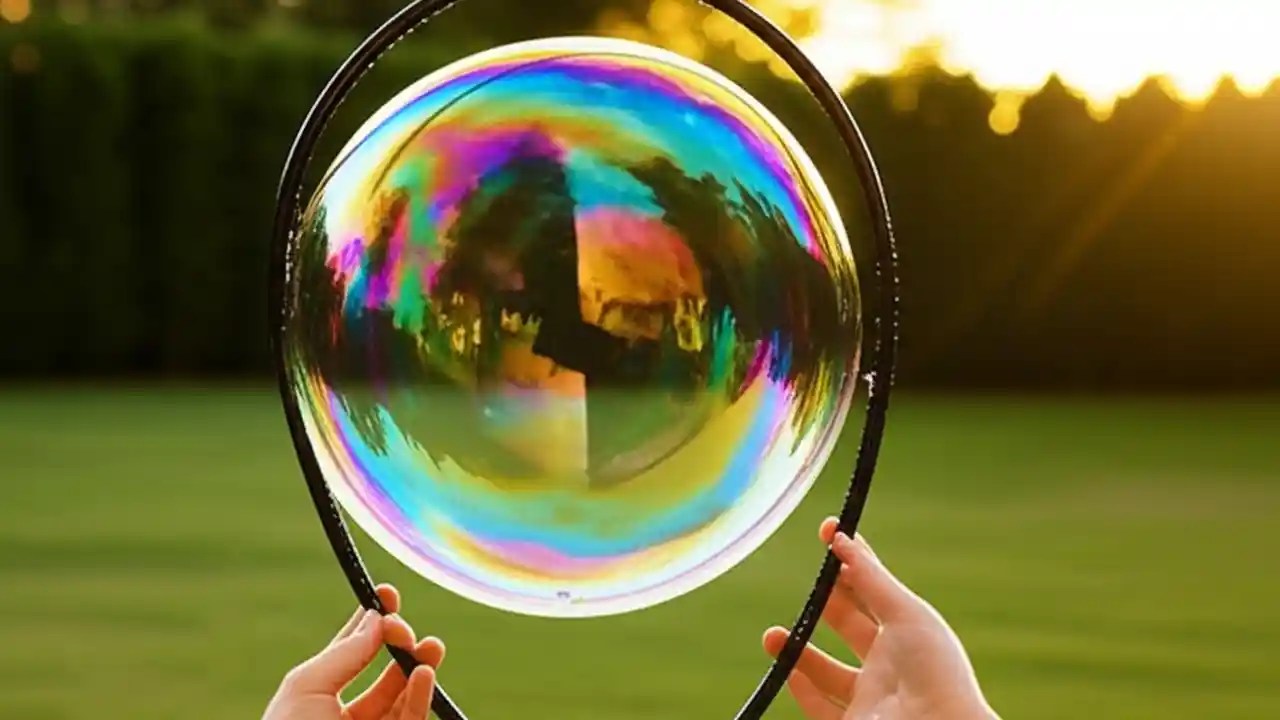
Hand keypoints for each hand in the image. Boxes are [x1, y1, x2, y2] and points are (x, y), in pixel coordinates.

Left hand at [264, 585, 445, 719]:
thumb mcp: (306, 688)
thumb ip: (345, 653)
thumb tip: (378, 620)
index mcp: (318, 699)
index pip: (351, 652)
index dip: (371, 621)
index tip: (388, 594)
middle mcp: (347, 717)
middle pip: (385, 672)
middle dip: (401, 642)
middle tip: (404, 628)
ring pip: (406, 696)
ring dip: (419, 665)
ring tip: (430, 646)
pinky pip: (412, 719)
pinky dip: (421, 694)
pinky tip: (424, 672)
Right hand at [763, 519, 997, 719]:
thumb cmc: (934, 670)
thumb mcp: (906, 613)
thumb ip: (870, 577)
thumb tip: (840, 537)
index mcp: (908, 633)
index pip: (873, 588)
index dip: (851, 560)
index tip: (827, 532)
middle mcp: (889, 665)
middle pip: (849, 624)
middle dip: (825, 600)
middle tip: (807, 583)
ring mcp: (870, 698)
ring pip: (826, 669)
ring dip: (796, 648)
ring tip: (772, 635)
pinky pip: (820, 707)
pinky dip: (801, 687)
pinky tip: (787, 668)